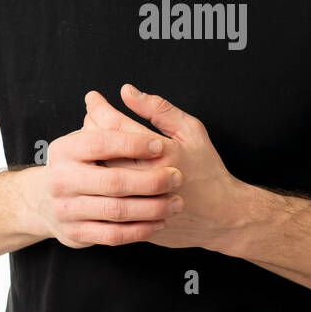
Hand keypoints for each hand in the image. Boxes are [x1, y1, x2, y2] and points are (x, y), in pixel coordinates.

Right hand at [33, 122, 179, 247]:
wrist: (42, 203)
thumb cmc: (79, 164)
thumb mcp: (86, 138)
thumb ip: (110, 118)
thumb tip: (127, 91)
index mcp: (64, 150)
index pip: (101, 142)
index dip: (133, 143)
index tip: (160, 145)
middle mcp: (60, 180)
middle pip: (112, 181)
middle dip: (151, 180)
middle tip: (177, 177)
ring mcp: (66, 210)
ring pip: (116, 211)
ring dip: (151, 208)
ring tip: (176, 202)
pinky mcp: (76, 235)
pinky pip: (113, 235)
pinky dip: (140, 230)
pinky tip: (159, 222)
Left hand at [80, 84, 244, 250]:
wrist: (221, 216)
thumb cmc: (207, 169)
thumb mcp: (192, 131)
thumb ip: (159, 109)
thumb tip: (126, 91)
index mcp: (159, 152)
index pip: (114, 124)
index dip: (98, 107)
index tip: (93, 98)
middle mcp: (144, 177)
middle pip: (99, 149)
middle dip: (89, 128)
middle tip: (91, 118)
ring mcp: (137, 201)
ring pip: (98, 173)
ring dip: (91, 155)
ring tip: (94, 141)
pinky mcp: (133, 219)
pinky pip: (104, 197)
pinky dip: (99, 180)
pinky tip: (102, 168)